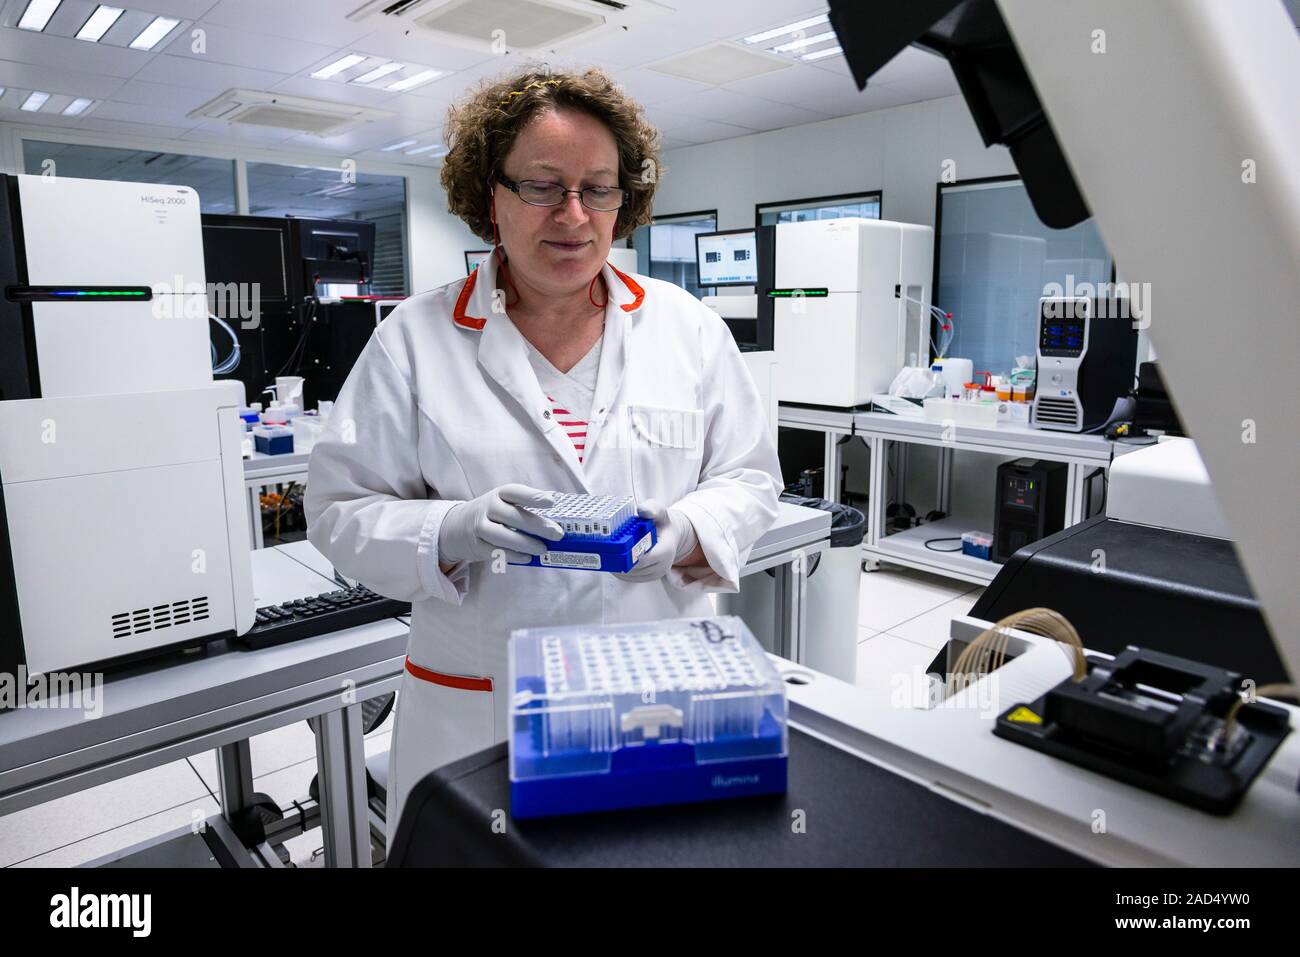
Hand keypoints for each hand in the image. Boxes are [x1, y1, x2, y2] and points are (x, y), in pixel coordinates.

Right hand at [437, 484, 563, 565]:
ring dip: (524, 543)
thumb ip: (524, 508)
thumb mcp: (503, 504)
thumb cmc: (491, 515)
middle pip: (512, 515)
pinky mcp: (476, 545)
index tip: (551, 501)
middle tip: (557, 534)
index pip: (515, 492)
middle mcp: (487, 508)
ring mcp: (479, 527)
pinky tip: (528, 558)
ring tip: (543, 549)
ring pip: (501, 534)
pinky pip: (494, 551)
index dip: (533, 496)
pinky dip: (512, 556)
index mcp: (498, 494)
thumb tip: (558, 516)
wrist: (455, 527)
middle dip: (536, 525)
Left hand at [614, 499, 697, 582]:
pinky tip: (612, 561)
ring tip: (607, 555)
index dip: (629, 555)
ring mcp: (655, 574)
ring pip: (630, 575)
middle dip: (620, 560)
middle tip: (605, 551)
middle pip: (635, 568)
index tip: (616, 548)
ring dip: (618, 567)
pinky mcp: (648, 578)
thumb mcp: (659, 511)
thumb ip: (652, 509)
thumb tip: (641, 510)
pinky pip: (630, 578)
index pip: (644, 558)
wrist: (669, 534)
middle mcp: (662, 566)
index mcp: (666, 550)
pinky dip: (619, 571)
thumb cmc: (662, 522)